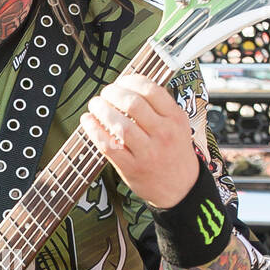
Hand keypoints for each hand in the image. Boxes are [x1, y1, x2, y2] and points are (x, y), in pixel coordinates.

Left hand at [81, 73, 199, 208]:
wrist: (181, 188)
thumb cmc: (175, 153)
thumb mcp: (178, 126)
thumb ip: (159, 108)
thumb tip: (128, 87)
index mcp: (175, 119)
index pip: (151, 90)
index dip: (131, 80)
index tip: (122, 81)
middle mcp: (163, 134)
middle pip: (133, 104)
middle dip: (113, 93)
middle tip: (105, 93)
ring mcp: (147, 152)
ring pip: (119, 124)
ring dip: (101, 110)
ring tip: (95, 104)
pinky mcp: (132, 167)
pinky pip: (108, 145)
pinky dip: (94, 131)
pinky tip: (88, 122)